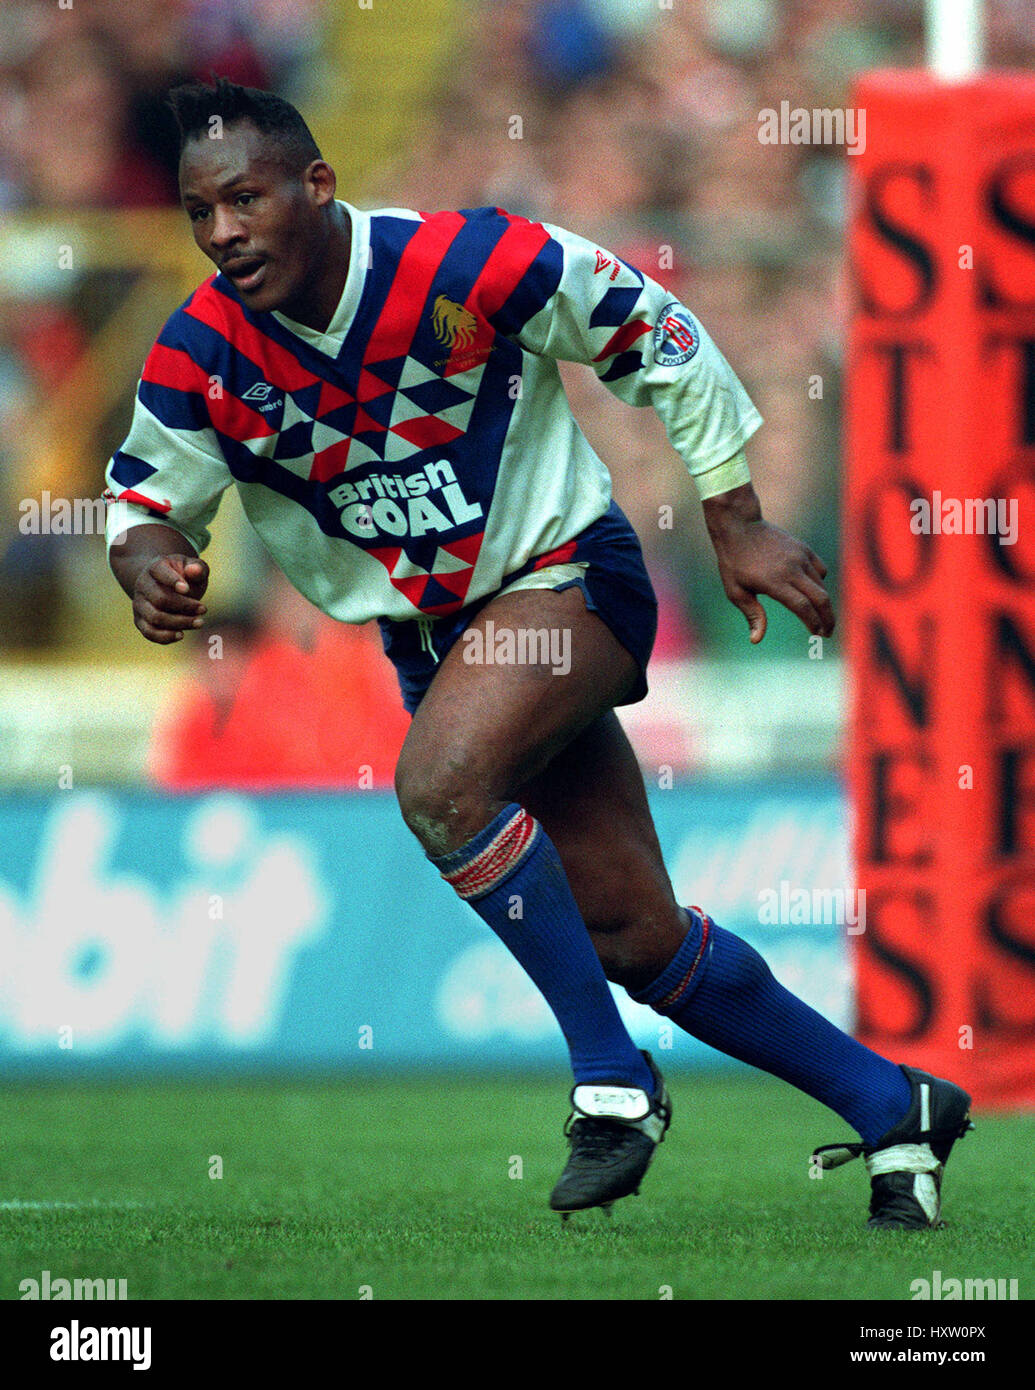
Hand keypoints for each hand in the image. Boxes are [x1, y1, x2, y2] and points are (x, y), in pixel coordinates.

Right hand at [132, 555, 208, 644]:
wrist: (167, 587)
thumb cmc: (185, 577)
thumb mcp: (194, 568)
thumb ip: (198, 568)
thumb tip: (194, 570)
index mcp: (155, 567)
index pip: (159, 571)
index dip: (172, 580)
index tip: (187, 589)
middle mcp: (142, 585)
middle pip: (160, 599)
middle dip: (184, 606)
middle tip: (204, 609)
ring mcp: (139, 604)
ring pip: (155, 618)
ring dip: (179, 623)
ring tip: (199, 622)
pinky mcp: (140, 620)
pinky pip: (149, 632)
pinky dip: (165, 637)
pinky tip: (182, 634)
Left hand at [703, 484, 834, 643]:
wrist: (740, 527)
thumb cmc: (734, 562)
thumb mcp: (735, 591)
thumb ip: (751, 614)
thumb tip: (756, 639)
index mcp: (774, 582)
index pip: (802, 607)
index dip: (813, 623)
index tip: (817, 636)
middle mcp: (792, 569)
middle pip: (820, 598)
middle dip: (828, 618)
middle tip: (827, 633)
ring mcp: (800, 557)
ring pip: (821, 585)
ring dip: (823, 603)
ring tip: (819, 616)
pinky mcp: (804, 548)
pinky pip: (820, 570)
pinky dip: (820, 582)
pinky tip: (811, 590)